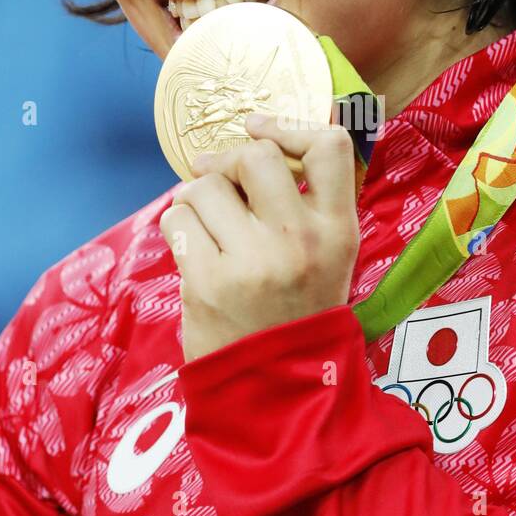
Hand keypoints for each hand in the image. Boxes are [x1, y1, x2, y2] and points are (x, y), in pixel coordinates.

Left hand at [159, 114, 360, 362]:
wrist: (277, 389)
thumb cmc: (299, 311)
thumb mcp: (329, 255)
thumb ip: (306, 201)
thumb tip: (255, 136)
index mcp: (338, 230)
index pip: (330, 147)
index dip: (289, 126)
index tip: (259, 129)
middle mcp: (299, 240)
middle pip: (255, 156)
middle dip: (229, 162)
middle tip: (221, 181)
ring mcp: (252, 261)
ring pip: (205, 186)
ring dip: (198, 197)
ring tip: (208, 224)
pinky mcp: (207, 282)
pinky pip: (177, 219)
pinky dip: (178, 225)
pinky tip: (192, 245)